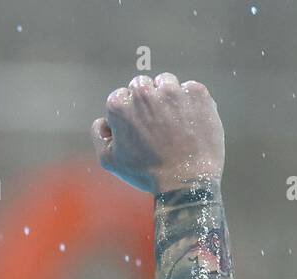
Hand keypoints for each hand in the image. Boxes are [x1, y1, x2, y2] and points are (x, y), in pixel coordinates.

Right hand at [91, 73, 224, 193]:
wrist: (185, 179)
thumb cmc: (145, 173)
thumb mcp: (109, 160)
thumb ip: (99, 135)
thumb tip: (104, 120)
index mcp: (120, 105)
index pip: (119, 96)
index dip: (126, 113)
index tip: (136, 127)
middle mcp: (144, 92)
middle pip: (141, 84)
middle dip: (145, 99)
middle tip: (154, 123)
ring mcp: (172, 90)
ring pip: (166, 82)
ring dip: (166, 96)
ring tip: (172, 121)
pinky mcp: (196, 92)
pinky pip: (189, 89)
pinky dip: (189, 102)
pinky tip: (188, 122)